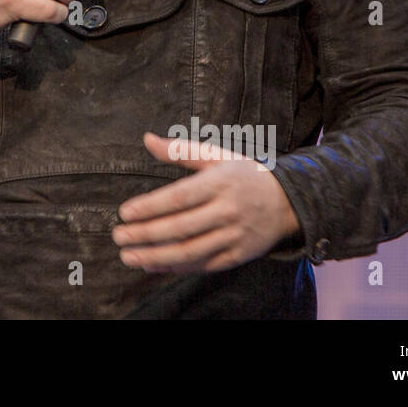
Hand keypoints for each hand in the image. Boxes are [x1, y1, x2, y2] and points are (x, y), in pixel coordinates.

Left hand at [112, 131, 300, 272]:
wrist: (289, 202)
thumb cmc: (245, 174)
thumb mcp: (217, 156)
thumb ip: (181, 150)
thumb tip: (146, 139)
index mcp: (220, 182)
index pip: (179, 197)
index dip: (150, 206)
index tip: (124, 212)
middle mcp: (228, 210)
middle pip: (181, 227)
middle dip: (146, 234)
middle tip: (118, 236)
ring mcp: (235, 235)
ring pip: (191, 251)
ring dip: (156, 256)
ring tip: (129, 256)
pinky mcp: (239, 255)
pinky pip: (204, 265)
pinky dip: (177, 268)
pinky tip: (154, 265)